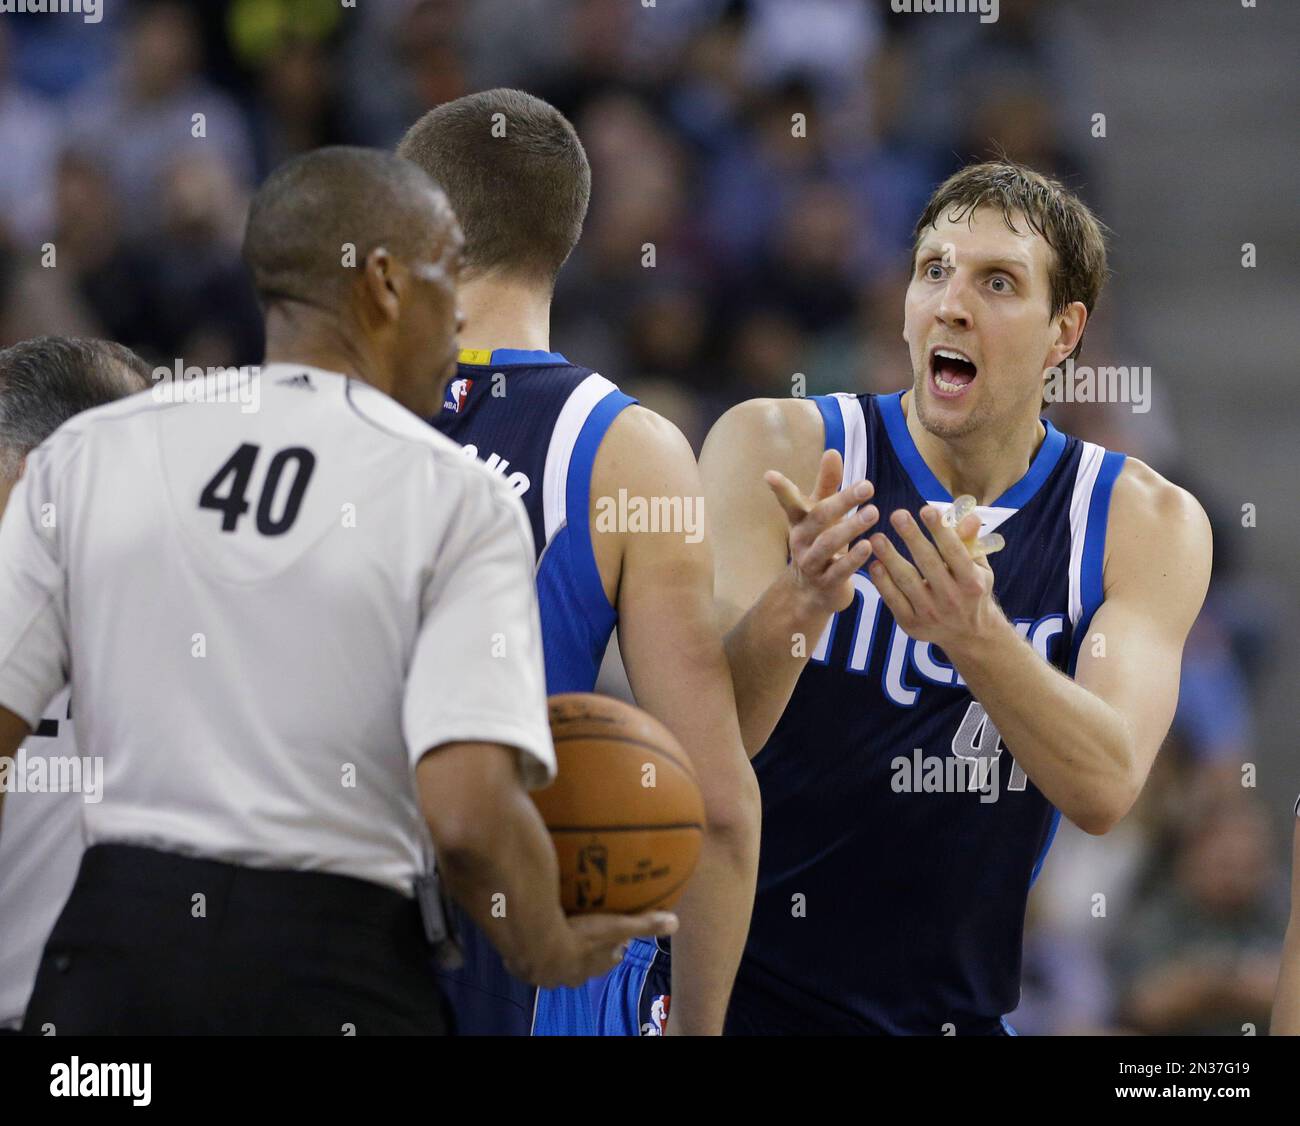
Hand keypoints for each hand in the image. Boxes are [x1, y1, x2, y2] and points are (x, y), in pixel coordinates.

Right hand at [525, 910, 678, 989]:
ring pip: (557, 960)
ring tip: (557, 926)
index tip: (615, 931)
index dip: (614, 946)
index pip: (610, 958)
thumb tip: (675, 923)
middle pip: (583, 961)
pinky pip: (532, 955)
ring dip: (559, 947)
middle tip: (585, 924)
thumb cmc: (580, 938)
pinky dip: (535, 944)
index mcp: (594, 966)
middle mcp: (572, 975)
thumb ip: (644, 925)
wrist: (536, 946)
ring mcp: (548, 973)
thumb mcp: (617, 928)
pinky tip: (533, 929)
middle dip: (586, 948)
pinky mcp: (524, 967)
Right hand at [764, 449, 878, 616]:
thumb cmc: (818, 542)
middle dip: (843, 501)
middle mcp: (802, 540)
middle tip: (868, 485)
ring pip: (828, 544)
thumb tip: (833, 451)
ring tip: (873, 512)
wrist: (810, 592)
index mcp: (799, 521)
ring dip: (851, 527)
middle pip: (819, 517)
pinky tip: (869, 546)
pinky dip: (854, 559)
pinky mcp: (826, 583)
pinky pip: (839, 570)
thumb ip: (828, 484)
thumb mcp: (820, 513)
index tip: (769, 475)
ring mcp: (812, 563)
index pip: (789, 502)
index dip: (780, 489)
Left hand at [867, 504, 1001, 653]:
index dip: (941, 531)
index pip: (955, 552)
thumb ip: (970, 542)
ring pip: (907, 581)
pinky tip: (874, 563)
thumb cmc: (971, 591)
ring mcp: (930, 613)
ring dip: (890, 557)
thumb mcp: (978, 568)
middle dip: (912, 537)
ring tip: (876, 538)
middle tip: (897, 515)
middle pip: (928, 563)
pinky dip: (882, 582)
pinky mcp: (911, 624)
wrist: (968, 636)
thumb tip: (969, 515)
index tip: (927, 509)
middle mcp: (952, 598)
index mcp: (971, 582)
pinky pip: (893, 599)